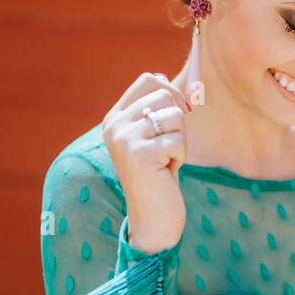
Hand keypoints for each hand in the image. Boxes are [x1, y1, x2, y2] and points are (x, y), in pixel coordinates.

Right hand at [102, 72, 192, 254]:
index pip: (148, 79)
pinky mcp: (139, 155)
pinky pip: (178, 140)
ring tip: (165, 160)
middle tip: (168, 148)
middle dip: (178, 122)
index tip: (174, 118)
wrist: (153, 216)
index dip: (171, 92)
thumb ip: (154, 107)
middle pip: (165, 94)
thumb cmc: (158, 174)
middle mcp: (113, 125)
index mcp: (114, 117)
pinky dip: (180, 156)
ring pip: (174, 115)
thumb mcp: (153, 136)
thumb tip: (162, 78)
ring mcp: (124, 139)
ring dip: (180, 140)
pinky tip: (166, 171)